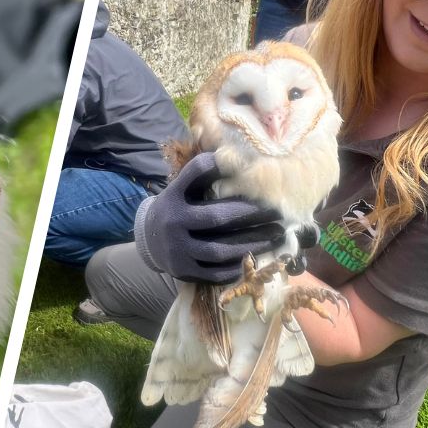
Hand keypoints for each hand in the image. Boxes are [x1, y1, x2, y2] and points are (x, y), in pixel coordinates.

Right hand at [135, 152, 286, 284]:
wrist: (150, 240)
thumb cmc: (178, 208)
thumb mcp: (183, 188)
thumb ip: (204, 173)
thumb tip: (235, 154)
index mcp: (174, 196)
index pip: (196, 173)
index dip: (218, 166)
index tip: (248, 165)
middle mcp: (173, 222)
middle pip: (217, 217)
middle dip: (251, 214)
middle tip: (277, 212)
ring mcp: (177, 250)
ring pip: (219, 250)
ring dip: (252, 244)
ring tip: (275, 237)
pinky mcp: (184, 271)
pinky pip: (215, 273)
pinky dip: (238, 266)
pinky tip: (255, 257)